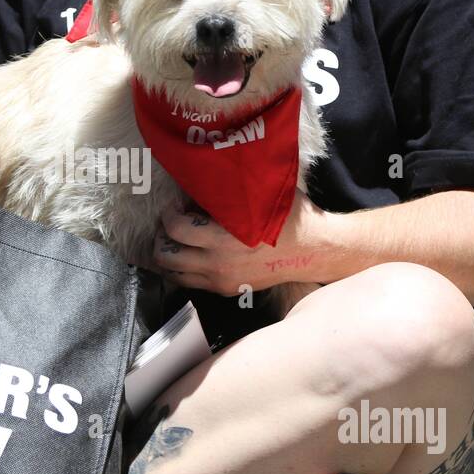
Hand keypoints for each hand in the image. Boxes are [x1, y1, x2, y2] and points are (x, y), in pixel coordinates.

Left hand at [153, 192, 339, 294]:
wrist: (313, 250)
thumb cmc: (288, 217)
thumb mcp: (258, 197)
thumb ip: (226, 193)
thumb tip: (197, 184)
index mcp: (224, 240)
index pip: (176, 229)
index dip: (168, 213)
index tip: (174, 204)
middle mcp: (218, 265)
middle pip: (166, 256)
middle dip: (161, 237)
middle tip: (168, 223)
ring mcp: (221, 281)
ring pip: (174, 274)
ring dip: (168, 256)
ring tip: (174, 240)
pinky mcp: (227, 290)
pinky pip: (191, 283)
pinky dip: (183, 269)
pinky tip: (190, 253)